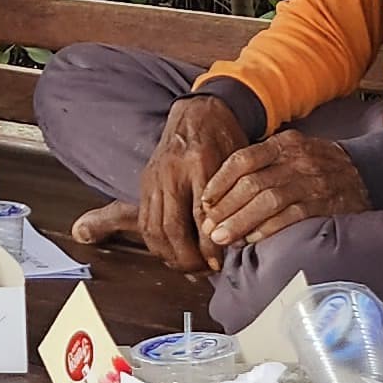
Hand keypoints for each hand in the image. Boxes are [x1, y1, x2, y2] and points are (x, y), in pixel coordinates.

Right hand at [129, 95, 250, 272]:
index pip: (201, 217)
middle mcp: (172, 172)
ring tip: (186, 266)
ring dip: (167, 253)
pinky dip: (155, 241)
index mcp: (199, 164)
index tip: (218, 263)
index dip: (209, 247)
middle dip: (186, 257)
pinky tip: (170, 251)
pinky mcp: (145, 181)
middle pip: (171, 227)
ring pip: (152, 227)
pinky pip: (144, 219)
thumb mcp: (238, 163)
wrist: (200, 111)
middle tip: (202, 270)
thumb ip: (233, 198)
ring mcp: (154, 177)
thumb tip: (231, 239)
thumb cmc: (225, 138)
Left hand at [198, 130, 372, 250]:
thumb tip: (220, 194)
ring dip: (241, 222)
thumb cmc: (317, 166)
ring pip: (268, 202)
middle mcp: (297, 160)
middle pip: (252, 184)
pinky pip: (292, 217)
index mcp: (284, 144)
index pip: (243, 159)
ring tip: (222, 238)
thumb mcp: (291, 153)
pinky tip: (252, 240)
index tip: (205, 201)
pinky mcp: (325, 204)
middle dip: (225, 208)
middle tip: (208, 227)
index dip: (220, 182)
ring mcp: (313, 182)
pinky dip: (269, 229)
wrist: (367, 172)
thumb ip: (261, 165)